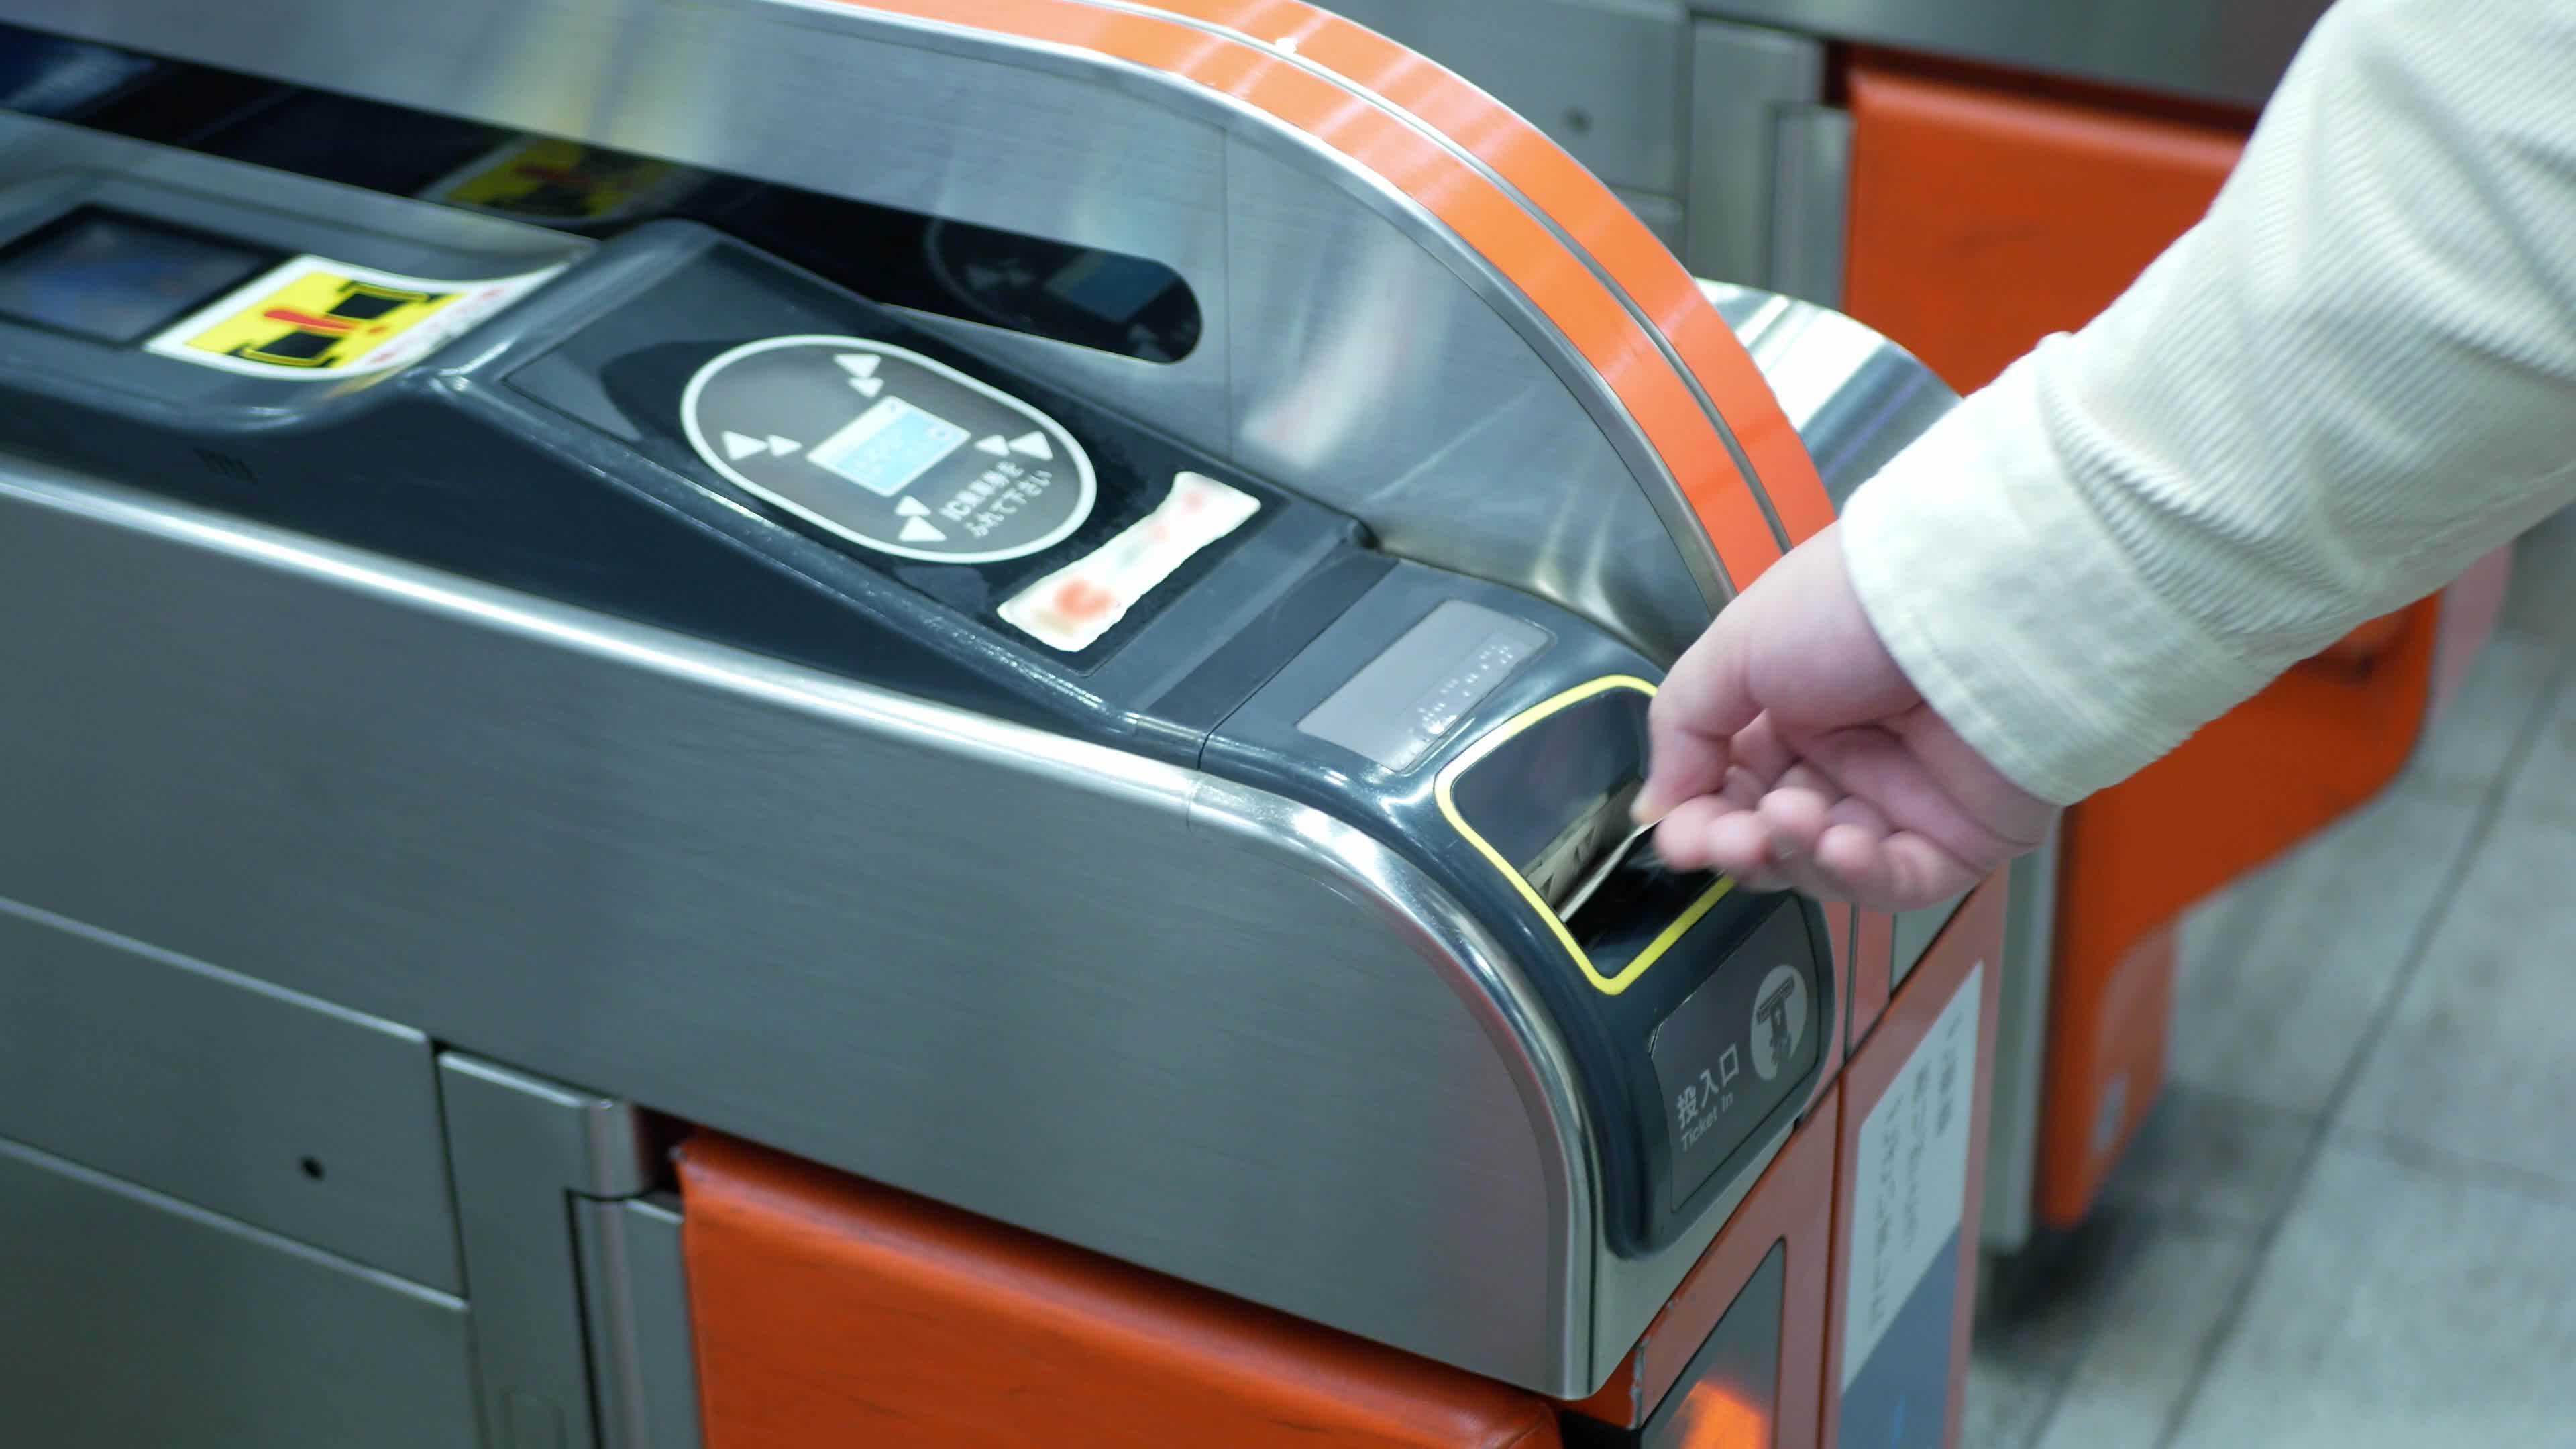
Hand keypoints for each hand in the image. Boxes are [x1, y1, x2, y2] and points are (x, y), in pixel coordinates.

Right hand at [1633, 524, 2052, 909]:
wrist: (1972, 605)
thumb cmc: (1852, 607)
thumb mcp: (1734, 647)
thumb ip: (1682, 729)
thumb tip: (1653, 809)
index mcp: (1791, 708)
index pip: (1731, 788)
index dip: (1699, 819)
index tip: (1677, 837)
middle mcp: (1846, 756)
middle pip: (1772, 837)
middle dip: (1741, 844)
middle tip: (1728, 839)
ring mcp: (1903, 802)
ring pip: (1827, 867)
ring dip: (1796, 852)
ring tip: (1792, 817)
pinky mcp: (1960, 839)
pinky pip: (1896, 883)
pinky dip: (1858, 876)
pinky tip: (1836, 846)